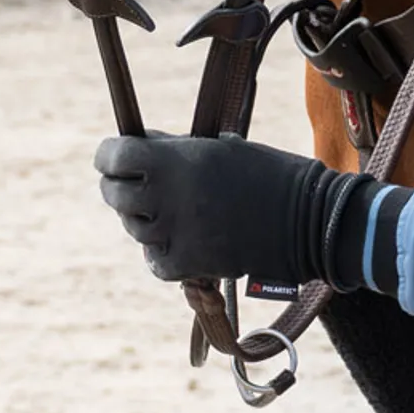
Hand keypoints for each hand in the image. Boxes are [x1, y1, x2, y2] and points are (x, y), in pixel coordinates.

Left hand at [93, 131, 386, 289]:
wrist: (304, 217)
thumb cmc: (263, 173)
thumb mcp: (217, 148)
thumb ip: (173, 150)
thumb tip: (135, 147)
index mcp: (178, 158)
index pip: (115, 156)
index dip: (108, 155)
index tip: (112, 156)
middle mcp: (170, 195)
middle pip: (115, 194)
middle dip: (118, 188)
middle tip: (133, 186)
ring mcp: (177, 232)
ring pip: (135, 229)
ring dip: (144, 221)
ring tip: (171, 212)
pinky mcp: (189, 265)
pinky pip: (155, 261)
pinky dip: (161, 254)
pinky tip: (182, 241)